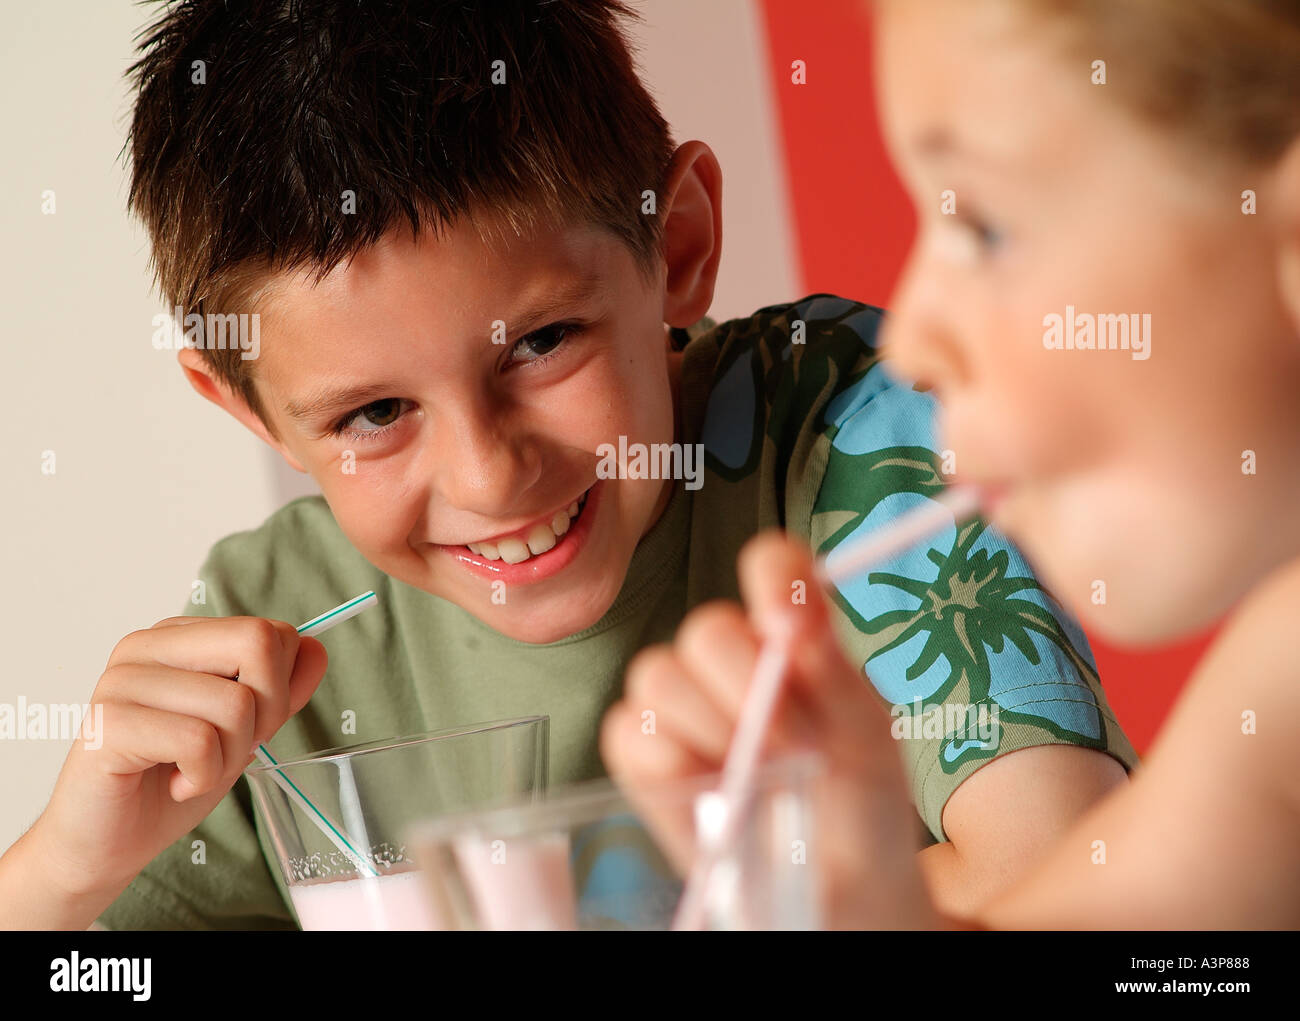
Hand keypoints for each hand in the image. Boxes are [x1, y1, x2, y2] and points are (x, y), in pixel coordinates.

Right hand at [21, 616, 325, 921]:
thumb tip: (316, 649)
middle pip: (258, 643)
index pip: (271, 631)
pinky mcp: (110, 723)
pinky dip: (202, 776)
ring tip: (192, 770)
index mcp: (180, 637)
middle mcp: (147, 646)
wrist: (106, 843)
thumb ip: (280, 688)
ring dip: (230, 756)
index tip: (248, 725)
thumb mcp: (243, 729)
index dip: (282, 686)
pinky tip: (175, 784)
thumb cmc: (172, 779)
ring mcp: (123, 680)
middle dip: (268, 710)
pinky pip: (199, 740)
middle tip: (230, 747)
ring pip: (235, 702)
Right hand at [601, 530, 941, 927]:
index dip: (772, 578)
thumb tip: (793, 624)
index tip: (791, 627)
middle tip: (796, 743)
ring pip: (656, 674)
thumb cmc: (862, 808)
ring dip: (711, 728)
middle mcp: (730, 661)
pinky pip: (626, 734)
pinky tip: (711, 791)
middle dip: (747, 686)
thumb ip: (833, 675)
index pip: (770, 568)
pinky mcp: (644, 760)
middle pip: (706, 630)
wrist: (844, 891)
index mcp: (790, 638)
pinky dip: (668, 763)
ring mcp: (682, 707)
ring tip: (758, 774)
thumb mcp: (869, 739)